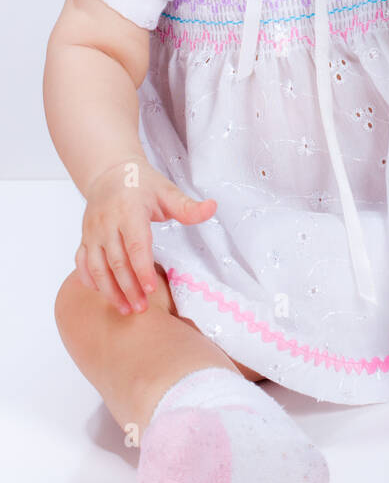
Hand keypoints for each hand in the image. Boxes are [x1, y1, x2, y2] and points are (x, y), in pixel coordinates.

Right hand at [76, 159, 216, 315]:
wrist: (110, 173)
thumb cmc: (142, 184)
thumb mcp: (167, 191)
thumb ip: (187, 206)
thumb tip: (213, 207)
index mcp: (129, 211)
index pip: (135, 245)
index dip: (142, 269)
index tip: (151, 289)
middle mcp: (106, 223)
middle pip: (116, 261)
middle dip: (128, 288)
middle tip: (141, 309)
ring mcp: (92, 232)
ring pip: (96, 266)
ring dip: (109, 290)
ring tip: (125, 309)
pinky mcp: (84, 238)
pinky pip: (81, 262)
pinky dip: (89, 280)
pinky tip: (103, 294)